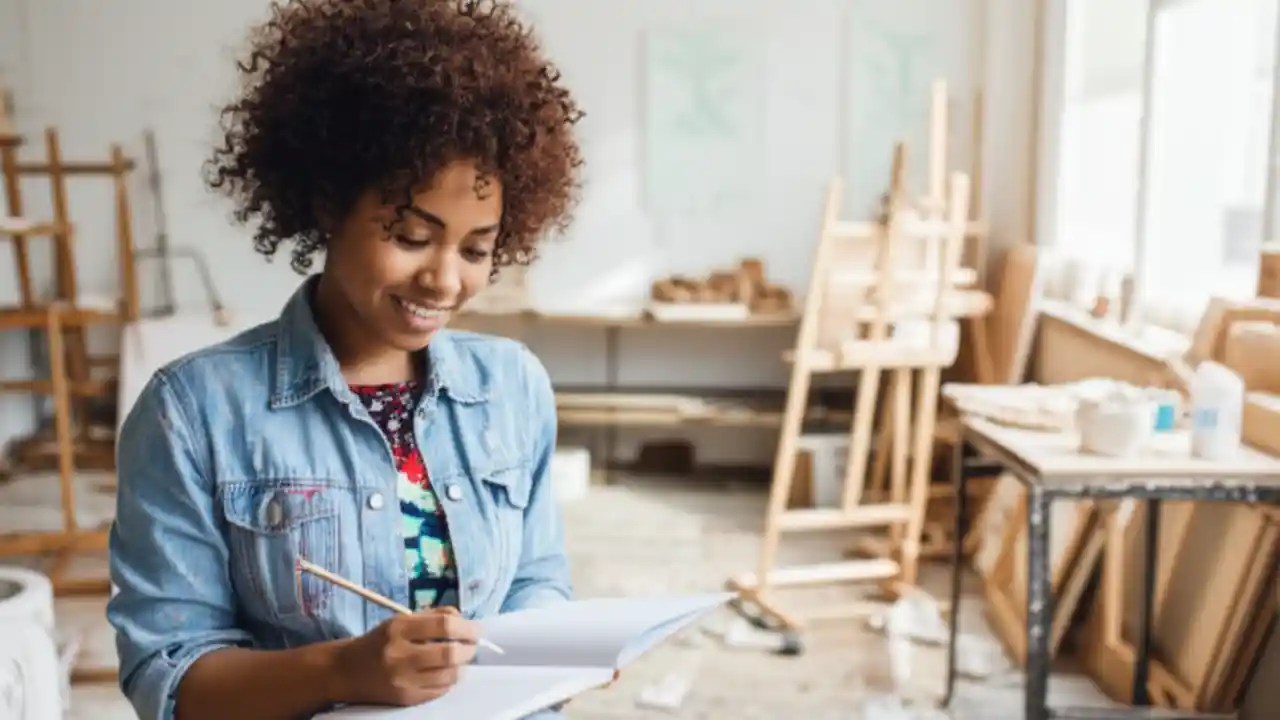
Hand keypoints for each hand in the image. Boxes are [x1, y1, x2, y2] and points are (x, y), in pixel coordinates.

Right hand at [331, 607, 478, 706]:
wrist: (346, 671)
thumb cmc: (379, 642)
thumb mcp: (400, 620)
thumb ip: (432, 616)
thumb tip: (464, 618)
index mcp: (398, 628)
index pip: (444, 625)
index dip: (467, 627)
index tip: (476, 629)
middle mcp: (399, 654)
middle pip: (450, 653)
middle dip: (469, 648)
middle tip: (472, 645)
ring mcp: (402, 680)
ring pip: (449, 675)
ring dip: (463, 665)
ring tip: (461, 658)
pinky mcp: (405, 698)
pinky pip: (440, 690)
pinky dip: (450, 680)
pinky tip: (447, 672)